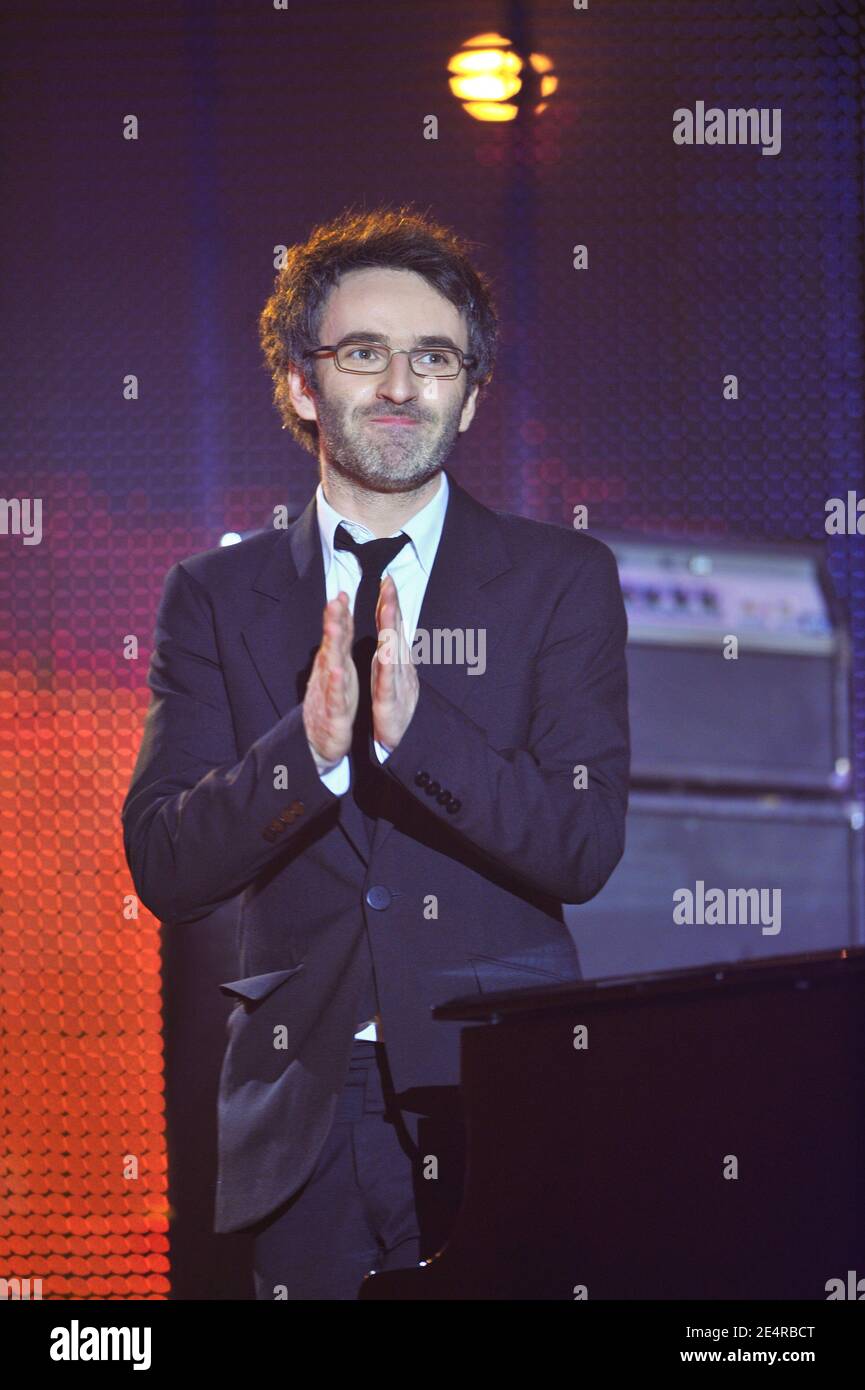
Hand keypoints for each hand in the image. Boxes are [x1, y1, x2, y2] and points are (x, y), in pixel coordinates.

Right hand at [302, 592, 357, 764]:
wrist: (317, 740)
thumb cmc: (330, 699)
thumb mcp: (335, 668)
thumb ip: (338, 642)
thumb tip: (339, 615)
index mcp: (335, 662)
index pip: (339, 634)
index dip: (340, 614)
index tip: (342, 593)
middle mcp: (329, 673)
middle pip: (333, 644)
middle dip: (333, 622)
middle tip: (334, 601)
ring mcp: (330, 691)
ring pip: (332, 665)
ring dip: (333, 646)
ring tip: (334, 628)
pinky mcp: (334, 712)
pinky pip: (336, 695)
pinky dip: (336, 683)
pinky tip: (337, 670)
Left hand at [371, 575, 418, 751]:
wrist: (404, 741)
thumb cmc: (397, 706)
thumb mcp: (394, 673)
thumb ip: (393, 649)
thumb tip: (394, 626)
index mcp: (396, 659)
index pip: (392, 626)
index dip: (390, 602)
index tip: (387, 579)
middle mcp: (399, 667)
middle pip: (395, 632)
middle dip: (393, 606)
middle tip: (389, 583)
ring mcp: (397, 683)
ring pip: (393, 652)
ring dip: (391, 629)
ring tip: (387, 608)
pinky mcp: (390, 703)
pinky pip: (387, 683)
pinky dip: (385, 668)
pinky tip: (382, 653)